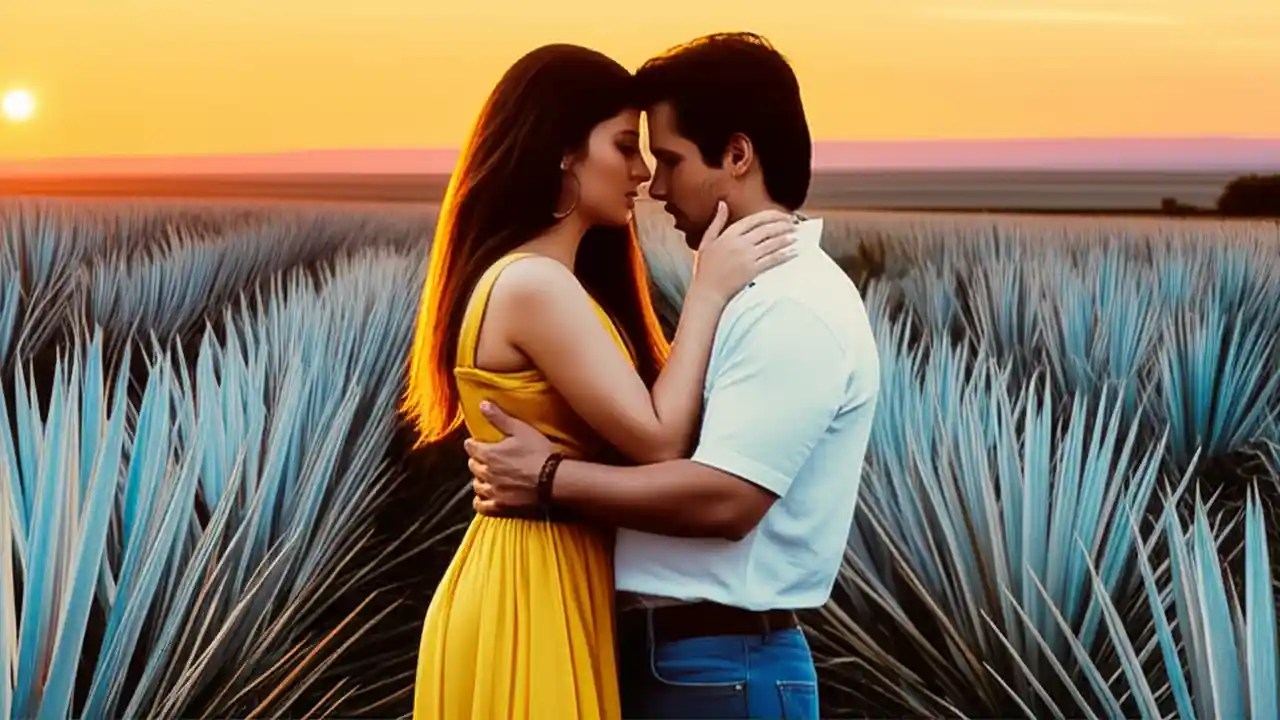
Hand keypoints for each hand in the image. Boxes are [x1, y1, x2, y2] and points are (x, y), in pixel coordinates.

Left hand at [464, 401, 555, 516]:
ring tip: (488, 476)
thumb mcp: (520, 429)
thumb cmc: (538, 453)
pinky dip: (481, 501)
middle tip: (485, 458)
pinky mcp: (500, 506)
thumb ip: (499, 418)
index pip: (470, 447)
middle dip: (477, 461)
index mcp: (488, 453)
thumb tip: (482, 404)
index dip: (474, 444)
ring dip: (480, 479)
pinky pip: (481, 506)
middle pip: (472, 466)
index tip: (477, 443)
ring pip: (476, 485)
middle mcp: (485, 473)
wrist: (553, 480)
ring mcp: (492, 491)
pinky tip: (487, 496)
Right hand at [690, 203, 797, 303]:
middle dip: (783, 225)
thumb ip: (717, 221)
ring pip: (772, 243)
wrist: (708, 292)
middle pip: (766, 229)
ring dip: (786, 238)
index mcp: (729, 234)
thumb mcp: (707, 241)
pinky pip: (772, 260)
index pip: (755, 219)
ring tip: (795, 235)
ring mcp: (747, 257)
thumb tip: (723, 204)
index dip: (771, 215)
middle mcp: (740, 243)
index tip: (781, 215)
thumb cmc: (706, 268)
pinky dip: (784, 255)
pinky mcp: (753, 271)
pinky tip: (792, 252)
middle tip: (793, 224)